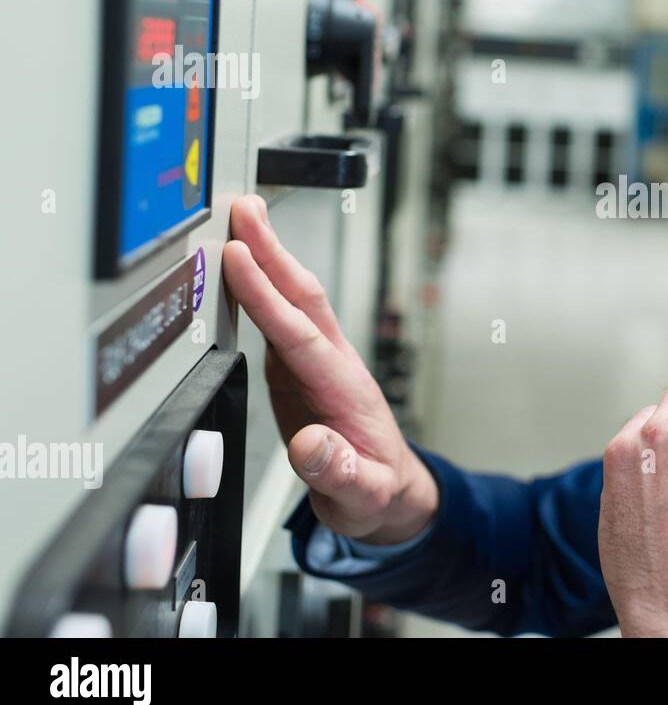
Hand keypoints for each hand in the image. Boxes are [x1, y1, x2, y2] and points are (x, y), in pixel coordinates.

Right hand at [221, 194, 437, 544]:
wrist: (389, 495)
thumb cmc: (376, 493)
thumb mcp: (363, 497)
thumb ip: (339, 474)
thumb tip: (312, 448)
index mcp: (344, 390)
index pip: (301, 335)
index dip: (268, 296)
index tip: (241, 259)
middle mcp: (333, 365)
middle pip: (302, 298)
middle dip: (273, 252)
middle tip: (245, 208)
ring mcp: (318, 363)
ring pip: (294, 301)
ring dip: (269, 258)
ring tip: (242, 217)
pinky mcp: (301, 369)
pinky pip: (280, 318)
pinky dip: (260, 287)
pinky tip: (240, 267)